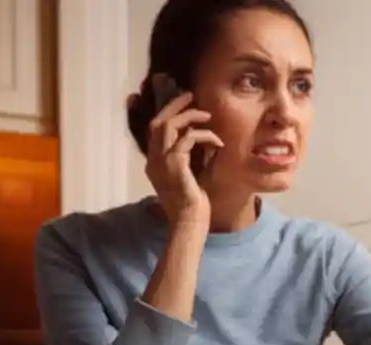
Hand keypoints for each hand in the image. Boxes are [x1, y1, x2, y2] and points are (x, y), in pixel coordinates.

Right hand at [138, 90, 223, 228]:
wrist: (189, 223)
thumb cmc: (193, 205)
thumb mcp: (190, 176)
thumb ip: (191, 158)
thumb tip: (204, 139)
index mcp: (154, 163)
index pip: (154, 130)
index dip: (166, 113)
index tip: (182, 102)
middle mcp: (153, 160)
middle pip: (158, 122)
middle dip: (174, 106)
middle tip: (190, 95)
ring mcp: (161, 162)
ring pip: (169, 125)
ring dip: (189, 116)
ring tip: (206, 116)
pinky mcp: (175, 165)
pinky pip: (188, 138)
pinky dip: (205, 136)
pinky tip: (217, 143)